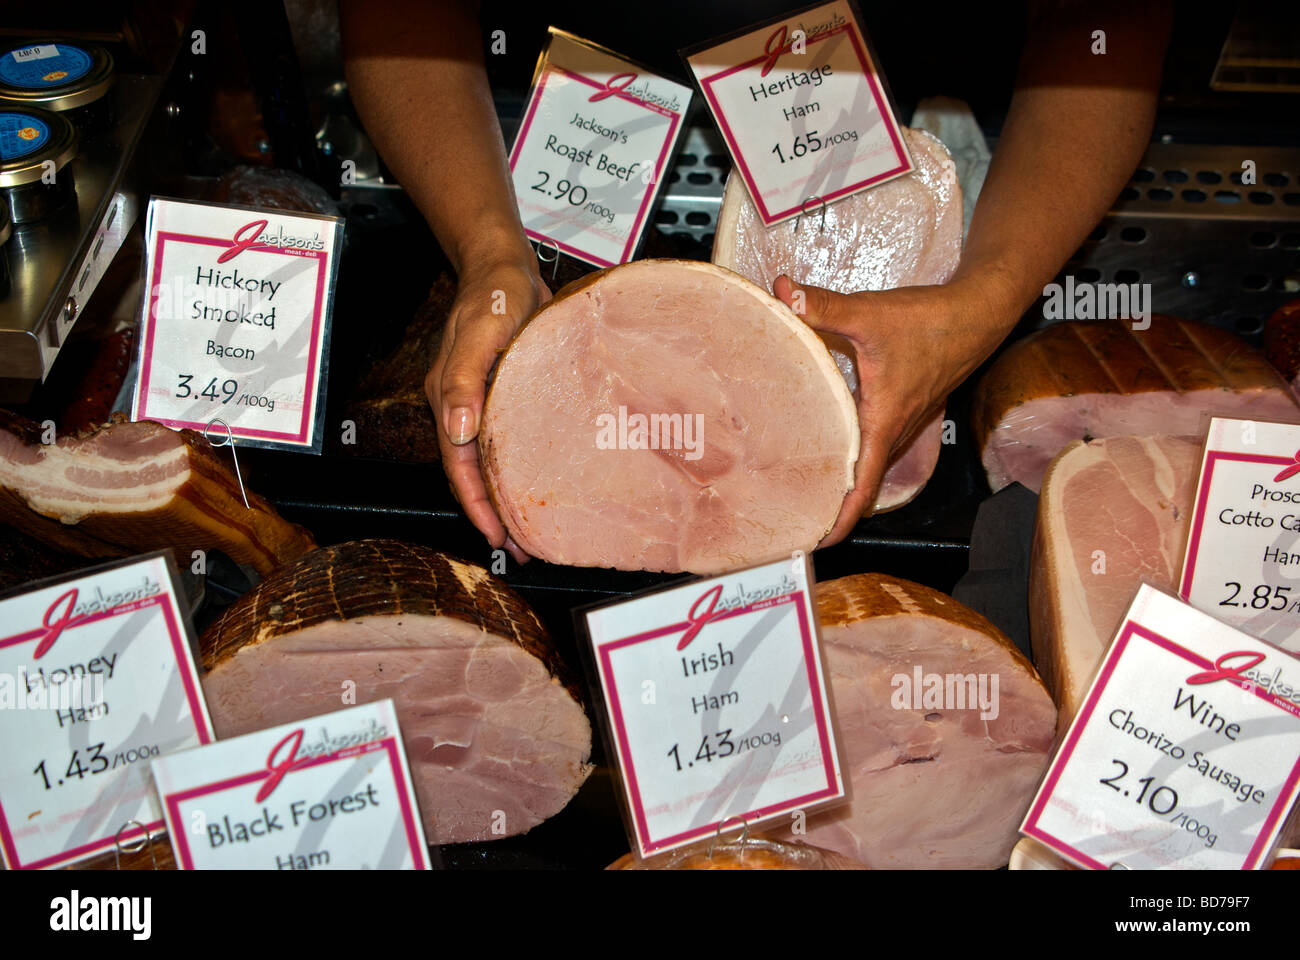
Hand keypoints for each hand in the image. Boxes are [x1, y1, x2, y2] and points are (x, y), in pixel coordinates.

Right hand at [426, 258, 550, 561]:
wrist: (504, 264)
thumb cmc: (495, 292)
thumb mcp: (483, 330)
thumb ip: (467, 379)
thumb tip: (457, 432)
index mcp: (449, 399)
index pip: (458, 467)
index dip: (477, 506)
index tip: (498, 537)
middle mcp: (459, 407)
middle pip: (469, 474)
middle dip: (491, 514)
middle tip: (525, 548)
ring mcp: (477, 402)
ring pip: (485, 462)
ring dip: (504, 497)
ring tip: (532, 528)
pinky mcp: (498, 394)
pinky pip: (501, 442)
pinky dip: (515, 468)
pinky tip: (537, 480)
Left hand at [773, 275, 1006, 546]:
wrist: (977, 314)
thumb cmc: (928, 321)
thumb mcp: (868, 313)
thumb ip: (821, 306)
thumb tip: (779, 290)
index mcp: (883, 423)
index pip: (861, 488)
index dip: (840, 521)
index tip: (816, 544)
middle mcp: (894, 432)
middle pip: (862, 485)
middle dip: (832, 509)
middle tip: (794, 522)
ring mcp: (902, 423)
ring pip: (868, 464)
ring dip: (844, 483)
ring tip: (804, 493)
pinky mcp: (905, 409)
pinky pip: (875, 445)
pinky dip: (853, 457)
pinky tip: (829, 445)